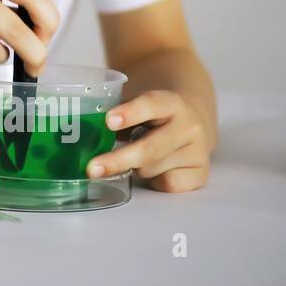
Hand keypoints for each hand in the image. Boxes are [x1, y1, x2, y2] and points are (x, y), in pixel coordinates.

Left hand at [87, 89, 210, 192]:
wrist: (194, 121)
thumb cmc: (154, 115)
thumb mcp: (139, 107)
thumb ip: (118, 116)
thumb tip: (84, 136)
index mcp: (171, 102)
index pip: (150, 105)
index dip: (129, 113)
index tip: (108, 121)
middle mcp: (189, 126)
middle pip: (149, 149)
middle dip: (118, 160)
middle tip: (92, 168)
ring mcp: (198, 151)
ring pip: (151, 169)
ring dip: (134, 168)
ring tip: (136, 156)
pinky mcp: (201, 173)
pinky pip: (165, 184)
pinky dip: (153, 180)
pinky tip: (155, 168)